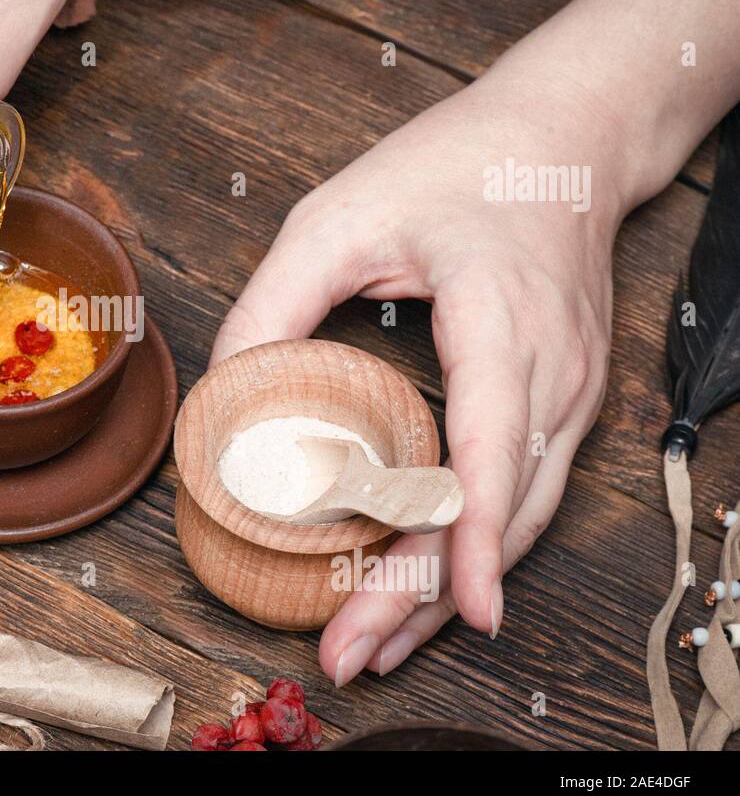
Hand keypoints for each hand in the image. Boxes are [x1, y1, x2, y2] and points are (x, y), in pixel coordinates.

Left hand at [210, 72, 629, 684]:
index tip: (456, 609)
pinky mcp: (565, 401)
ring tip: (374, 647)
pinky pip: (525, 496)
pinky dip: (473, 553)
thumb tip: (221, 395)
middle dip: (426, 596)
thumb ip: (274, 303)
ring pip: (520, 520)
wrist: (563, 139)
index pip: (495, 442)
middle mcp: (555, 368)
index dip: (472, 534)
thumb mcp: (339, 217)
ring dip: (447, 593)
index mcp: (504, 317)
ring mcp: (573, 390)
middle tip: (350, 656)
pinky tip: (426, 595)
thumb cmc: (452, 168)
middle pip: (502, 510)